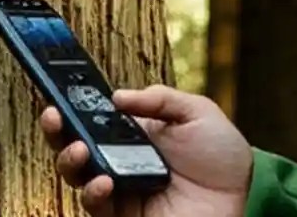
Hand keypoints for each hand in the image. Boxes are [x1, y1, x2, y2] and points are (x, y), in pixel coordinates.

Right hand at [41, 84, 253, 216]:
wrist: (241, 198)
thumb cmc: (223, 157)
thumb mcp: (198, 114)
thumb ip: (160, 99)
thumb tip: (117, 97)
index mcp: (135, 133)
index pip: (94, 118)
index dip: (73, 106)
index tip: (59, 92)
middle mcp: (121, 160)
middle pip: (75, 145)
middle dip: (58, 130)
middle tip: (54, 115)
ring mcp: (121, 189)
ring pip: (78, 176)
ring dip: (70, 160)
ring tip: (79, 149)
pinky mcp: (124, 215)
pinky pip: (97, 206)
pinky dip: (94, 193)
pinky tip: (105, 180)